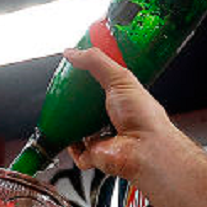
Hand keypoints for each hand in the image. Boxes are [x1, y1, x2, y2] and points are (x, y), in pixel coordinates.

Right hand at [62, 47, 186, 181]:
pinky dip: (69, 146)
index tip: (77, 68)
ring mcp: (102, 137)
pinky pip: (75, 150)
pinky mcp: (93, 154)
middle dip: (75, 101)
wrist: (144, 150)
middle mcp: (113, 118)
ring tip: (61, 113)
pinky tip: (67, 136)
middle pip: (88, 107)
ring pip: (79, 129)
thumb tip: (73, 53)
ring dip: (70, 123)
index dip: (91, 77)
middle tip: (64, 91)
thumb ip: (96, 62)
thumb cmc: (144, 117)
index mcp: (123, 98)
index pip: (104, 84)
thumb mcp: (120, 78)